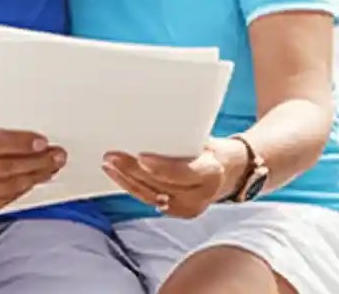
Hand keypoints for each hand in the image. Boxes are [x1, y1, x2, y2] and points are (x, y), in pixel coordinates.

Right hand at [0, 123, 65, 221]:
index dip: (17, 142)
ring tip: (51, 167)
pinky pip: (3, 201)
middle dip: (35, 161)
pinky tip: (34, 180)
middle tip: (57, 155)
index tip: (42, 141)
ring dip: (34, 177)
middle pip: (3, 168)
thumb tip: (28, 139)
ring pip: (6, 187)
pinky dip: (21, 190)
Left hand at [101, 144, 228, 218]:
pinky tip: (118, 175)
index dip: (161, 167)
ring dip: (126, 179)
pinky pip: (150, 199)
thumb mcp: (204, 139)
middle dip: (133, 170)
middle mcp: (200, 196)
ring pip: (150, 195)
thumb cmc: (212, 149)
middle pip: (161, 185)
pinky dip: (132, 187)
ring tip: (109, 164)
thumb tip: (147, 127)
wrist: (229, 171)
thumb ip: (181, 139)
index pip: (183, 173)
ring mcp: (188, 208)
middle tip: (113, 156)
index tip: (140, 157)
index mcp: (210, 173)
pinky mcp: (177, 212)